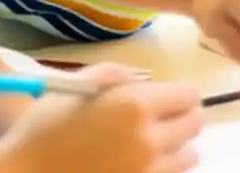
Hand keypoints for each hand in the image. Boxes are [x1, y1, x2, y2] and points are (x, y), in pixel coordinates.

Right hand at [0, 64, 201, 172]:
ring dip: (175, 148)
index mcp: (135, 105)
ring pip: (189, 156)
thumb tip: (146, 82)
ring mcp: (147, 172)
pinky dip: (162, 170)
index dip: (180, 95)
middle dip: (182, 119)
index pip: (189, 96)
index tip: (169, 99)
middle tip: (161, 121)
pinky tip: (138, 164)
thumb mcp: (79, 85)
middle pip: (194, 125)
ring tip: (149, 145)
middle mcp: (149, 139)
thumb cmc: (45, 128)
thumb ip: (119, 76)